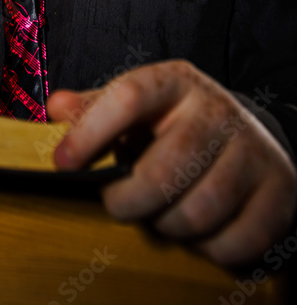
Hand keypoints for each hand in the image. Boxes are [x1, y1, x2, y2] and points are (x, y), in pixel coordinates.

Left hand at [47, 59, 296, 267]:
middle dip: (129, 200)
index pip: (128, 97)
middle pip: (163, 170)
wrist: (249, 134)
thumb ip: (94, 108)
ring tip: (160, 215)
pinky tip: (198, 232)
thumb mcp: (137, 105)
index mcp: (174, 81)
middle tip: (118, 203)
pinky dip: (209, 250)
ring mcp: (252, 149)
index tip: (63, 165)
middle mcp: (216, 109)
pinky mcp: (279, 189)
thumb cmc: (176, 122)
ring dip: (169, 227)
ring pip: (199, 212)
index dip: (91, 133)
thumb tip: (56, 107)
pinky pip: (235, 241)